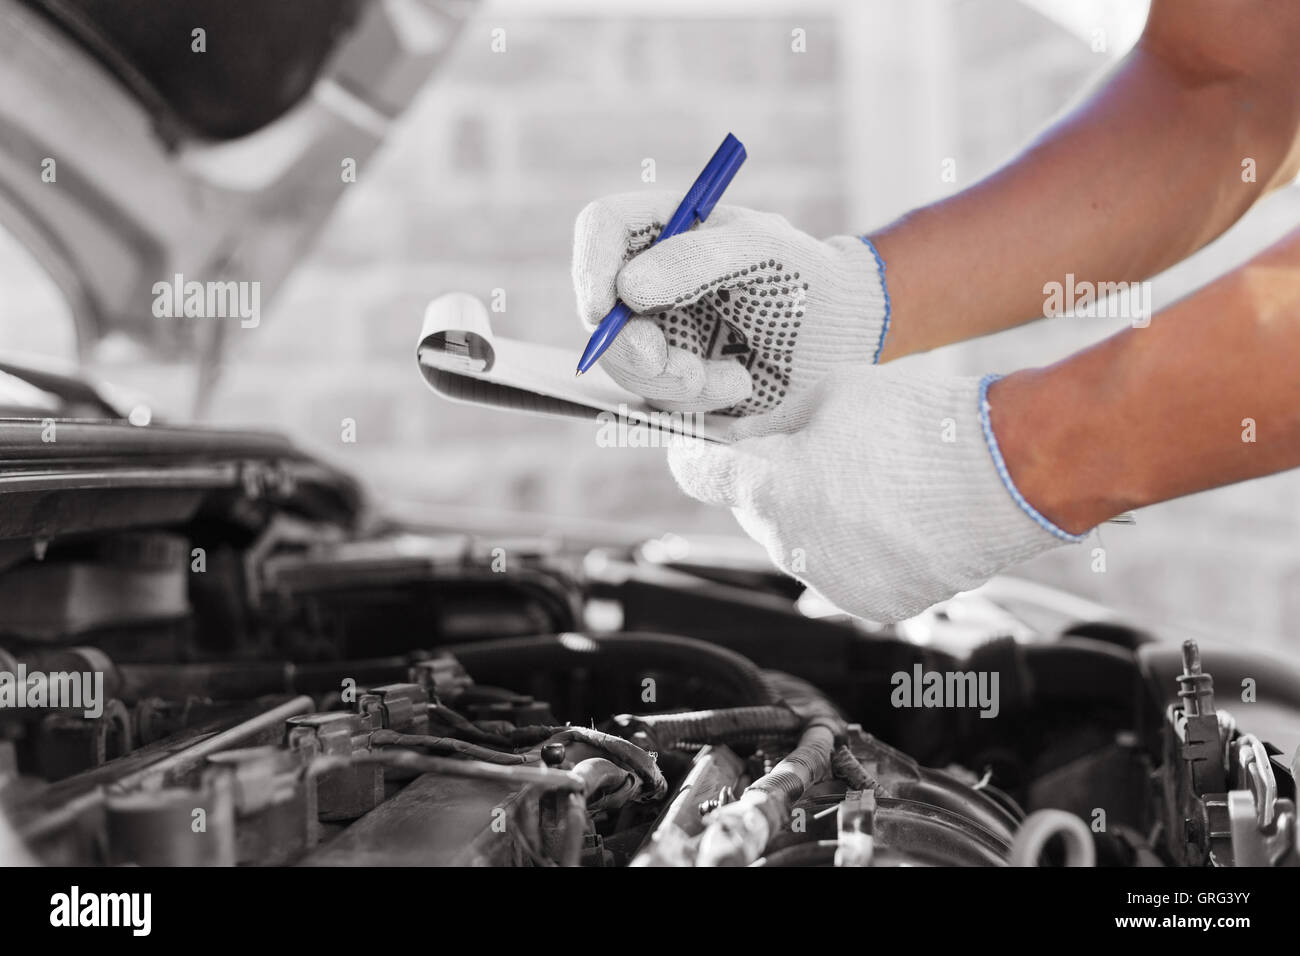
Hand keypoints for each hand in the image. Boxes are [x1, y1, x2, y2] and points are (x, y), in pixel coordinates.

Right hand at [571, 192, 889, 414]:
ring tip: (735, 378)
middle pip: (599, 310)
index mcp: (665, 229)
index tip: (600, 308)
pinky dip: (695, 400)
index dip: (590, 264)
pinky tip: (739, 384)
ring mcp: (658, 331)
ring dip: (674, 380)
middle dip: (632, 347)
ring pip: (626, 363)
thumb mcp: (760, 250)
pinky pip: (656, 399)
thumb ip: (695, 258)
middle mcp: (649, 280)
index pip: (602, 229)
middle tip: (674, 366)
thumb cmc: (805, 276)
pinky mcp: (671, 379)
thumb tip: (627, 287)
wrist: (841, 340)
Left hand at [667, 364, 1086, 621]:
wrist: (1008, 474)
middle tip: (814, 450)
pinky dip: (852, 548)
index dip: (695, 453)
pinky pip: (840, 572)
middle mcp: (789, 548)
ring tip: (870, 482)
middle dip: (772, 481)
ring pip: (798, 544)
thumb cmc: (922, 425)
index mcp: (768, 489)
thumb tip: (755, 432)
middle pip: (754, 510)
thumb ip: (778, 420)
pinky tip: (890, 517)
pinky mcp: (872, 604)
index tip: (699, 446)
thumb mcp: (833, 394)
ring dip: (815, 517)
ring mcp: (831, 583)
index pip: (698, 474)